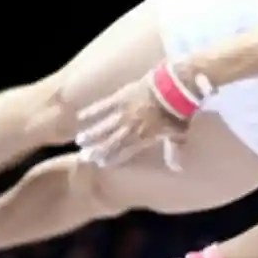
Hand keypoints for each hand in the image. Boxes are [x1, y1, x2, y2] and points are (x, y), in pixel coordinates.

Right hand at [75, 72, 189, 168]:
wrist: (174, 89)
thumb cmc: (177, 111)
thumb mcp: (178, 134)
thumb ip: (174, 151)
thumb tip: (177, 169)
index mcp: (143, 137)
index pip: (124, 150)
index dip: (112, 157)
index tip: (100, 163)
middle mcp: (130, 127)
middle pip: (110, 141)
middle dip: (97, 149)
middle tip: (84, 156)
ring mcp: (123, 112)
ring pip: (103, 126)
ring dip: (91, 134)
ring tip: (80, 141)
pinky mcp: (120, 97)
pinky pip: (103, 106)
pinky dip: (92, 111)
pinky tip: (81, 116)